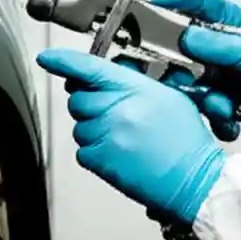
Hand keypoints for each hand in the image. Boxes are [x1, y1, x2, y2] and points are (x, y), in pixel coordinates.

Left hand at [37, 48, 225, 224]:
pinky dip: (94, 151)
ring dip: (93, 128)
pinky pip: (82, 150)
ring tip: (123, 137)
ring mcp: (106, 136)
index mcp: (134, 89)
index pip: (90, 68)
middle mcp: (116, 110)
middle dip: (89, 103)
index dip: (63, 61)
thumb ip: (136, 84)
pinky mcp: (100, 161)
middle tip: (113, 112)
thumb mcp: (170, 96)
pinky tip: (118, 152)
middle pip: (78, 98)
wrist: (192, 179)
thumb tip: (112, 79)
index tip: (47, 59)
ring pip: (79, 125)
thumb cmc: (186, 141)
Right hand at [153, 0, 240, 145]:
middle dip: (184, 70)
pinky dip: (216, 117)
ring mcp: (224, 75)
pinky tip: (232, 121)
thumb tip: (184, 36)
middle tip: (184, 79)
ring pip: (193, 82)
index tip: (151, 5)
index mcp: (234, 25)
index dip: (175, 3)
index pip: (198, 6)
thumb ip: (216, 44)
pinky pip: (205, 106)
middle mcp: (225, 48)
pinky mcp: (226, 100)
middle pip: (185, 50)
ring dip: (205, 98)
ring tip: (224, 107)